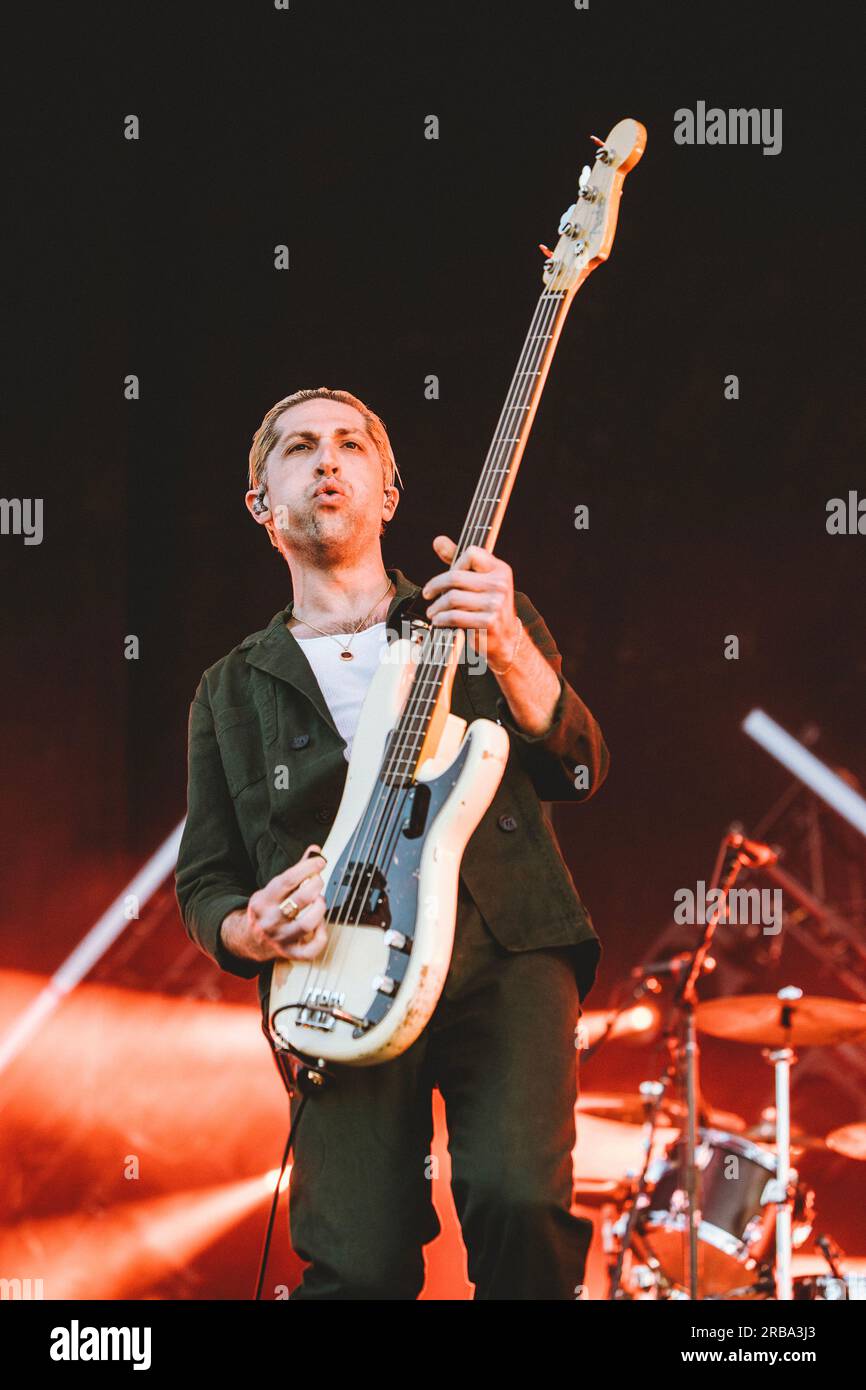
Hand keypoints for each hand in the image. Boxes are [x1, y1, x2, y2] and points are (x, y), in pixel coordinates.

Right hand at [223, 846, 328, 962]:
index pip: (287, 880)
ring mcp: (280, 938)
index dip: (307, 868)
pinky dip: (321, 936)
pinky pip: (310, 950)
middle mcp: (270, 920)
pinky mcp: (289, 953)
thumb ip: (296, 871)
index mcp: (263, 901)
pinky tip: (320, 925)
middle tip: (318, 881)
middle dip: (315, 886)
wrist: (248, 939)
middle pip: (299, 901)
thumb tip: (315, 851)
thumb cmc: (266, 910)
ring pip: (306, 925)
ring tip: (319, 901)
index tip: (319, 862)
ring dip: (319, 909)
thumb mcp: (273, 889)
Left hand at [421, 535, 520, 666]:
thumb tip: (438, 540)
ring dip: (436, 606)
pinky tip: (439, 621)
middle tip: (427, 594)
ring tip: (432, 611)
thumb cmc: (488, 605)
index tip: (448, 577)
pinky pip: (455, 616)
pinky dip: (441, 619)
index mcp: (500, 569)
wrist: (506, 638)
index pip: (471, 553)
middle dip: (435, 586)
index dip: (455, 563)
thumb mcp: (479, 579)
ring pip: (452, 598)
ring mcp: (496, 604)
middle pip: (455, 577)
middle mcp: (500, 584)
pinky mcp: (489, 622)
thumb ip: (458, 559)